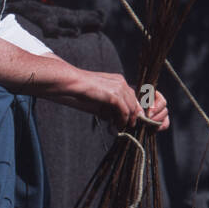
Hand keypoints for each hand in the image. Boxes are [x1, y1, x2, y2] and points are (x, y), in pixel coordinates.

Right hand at [52, 70, 169, 131]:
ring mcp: (119, 89)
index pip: (131, 95)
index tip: (131, 118)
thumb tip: (112, 118)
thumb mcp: (99, 95)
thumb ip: (108, 105)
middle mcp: (122, 83)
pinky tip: (118, 126)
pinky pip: (125, 112)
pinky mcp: (115, 96)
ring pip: (131, 108)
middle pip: (134, 102)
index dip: (133, 108)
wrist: (74, 83)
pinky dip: (123, 121)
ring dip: (128, 120)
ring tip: (122, 128)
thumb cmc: (82, 88)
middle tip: (130, 125)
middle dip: (133, 115)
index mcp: (118, 80)